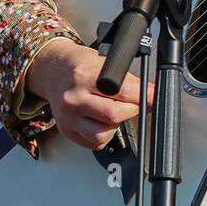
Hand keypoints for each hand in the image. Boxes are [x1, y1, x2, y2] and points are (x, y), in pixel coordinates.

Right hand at [25, 37, 154, 151]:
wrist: (53, 73)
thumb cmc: (79, 66)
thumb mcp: (104, 62)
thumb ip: (128, 80)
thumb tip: (152, 94)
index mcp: (84, 76)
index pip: (124, 92)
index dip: (144, 96)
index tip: (153, 97)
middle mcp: (73, 99)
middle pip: (114, 115)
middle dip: (132, 110)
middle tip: (134, 104)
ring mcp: (68, 117)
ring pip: (103, 135)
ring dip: (115, 126)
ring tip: (113, 112)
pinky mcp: (66, 131)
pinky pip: (93, 143)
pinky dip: (103, 135)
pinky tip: (102, 121)